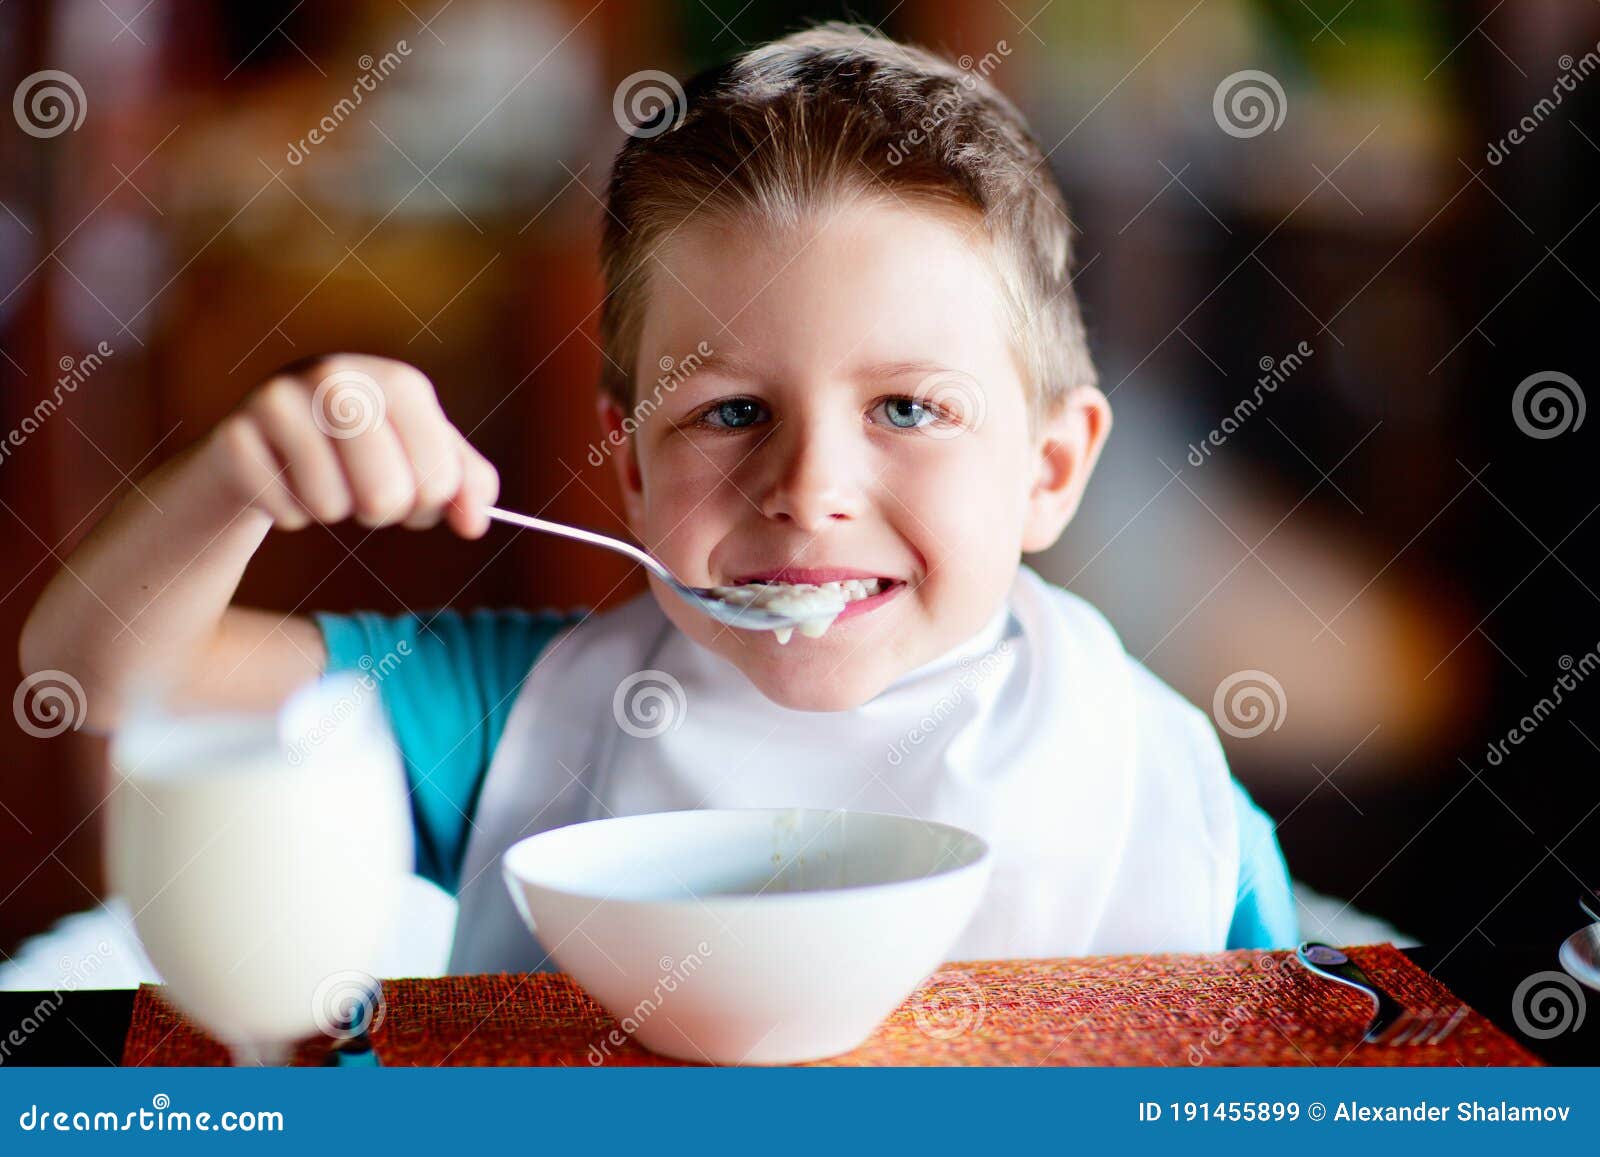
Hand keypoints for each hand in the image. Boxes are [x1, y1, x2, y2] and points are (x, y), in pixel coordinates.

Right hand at [206, 354, 498, 535]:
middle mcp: (338, 377)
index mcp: (398, 382)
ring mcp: (279, 400)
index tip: (418, 495)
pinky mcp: (234, 436)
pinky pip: (284, 512)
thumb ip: (466, 485)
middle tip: (365, 488)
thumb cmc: (361, 454)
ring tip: (319, 474)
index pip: (439, 478)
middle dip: (381, 512)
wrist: (266, 445)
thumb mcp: (422, 458)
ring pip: (330, 506)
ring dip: (330, 509)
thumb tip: (475, 523)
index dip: (431, 505)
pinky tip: (281, 477)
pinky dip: (288, 512)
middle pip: (385, 496)